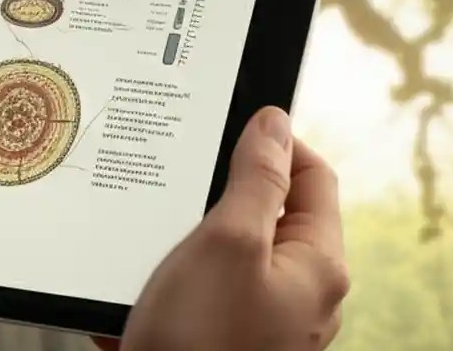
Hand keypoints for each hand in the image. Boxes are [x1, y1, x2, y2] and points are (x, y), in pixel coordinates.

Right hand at [93, 107, 348, 350]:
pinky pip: (198, 291)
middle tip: (173, 180)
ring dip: (183, 238)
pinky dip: (167, 279)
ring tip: (146, 237)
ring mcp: (261, 319)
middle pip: (267, 213)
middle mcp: (298, 294)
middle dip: (215, 192)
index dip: (273, 141)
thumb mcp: (227, 241)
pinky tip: (135, 283)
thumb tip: (274, 123)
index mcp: (317, 264)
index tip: (227, 123)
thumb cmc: (198, 343)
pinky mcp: (223, 338)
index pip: (313, 176)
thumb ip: (256, 178)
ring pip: (225, 252)